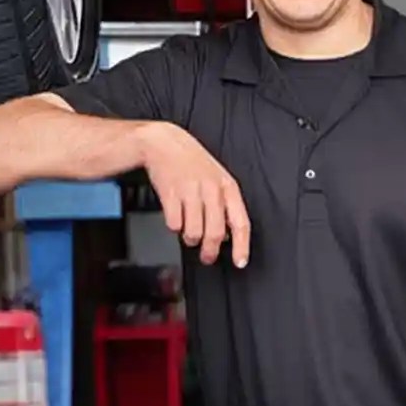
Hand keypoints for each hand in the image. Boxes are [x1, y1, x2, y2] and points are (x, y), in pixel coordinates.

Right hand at [137, 122, 250, 267]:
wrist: (164, 143)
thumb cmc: (192, 162)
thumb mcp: (216, 179)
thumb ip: (224, 206)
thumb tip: (227, 236)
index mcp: (227, 186)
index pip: (241, 222)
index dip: (242, 246)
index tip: (240, 262)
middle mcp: (211, 190)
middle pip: (215, 233)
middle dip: (210, 251)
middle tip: (206, 257)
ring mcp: (190, 192)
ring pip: (193, 232)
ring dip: (190, 238)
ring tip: (188, 232)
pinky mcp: (170, 194)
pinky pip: (174, 224)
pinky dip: (174, 226)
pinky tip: (175, 216)